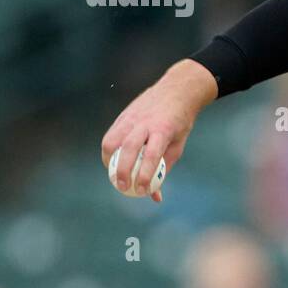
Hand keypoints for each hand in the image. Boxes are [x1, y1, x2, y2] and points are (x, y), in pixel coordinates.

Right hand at [100, 60, 216, 201]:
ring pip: (112, 141)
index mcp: (163, 130)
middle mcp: (145, 123)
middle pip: (128, 149)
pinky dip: (108, 152)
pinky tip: (112, 162)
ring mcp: (131, 118)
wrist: (176, 91)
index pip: (152, 155)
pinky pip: (110, 136)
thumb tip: (154, 196)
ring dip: (109, 161)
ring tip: (114, 175)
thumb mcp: (178, 145)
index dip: (145, 175)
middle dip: (123, 171)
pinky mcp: (122, 116)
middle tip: (123, 188)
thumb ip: (164, 168)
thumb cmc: (179, 123)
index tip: (142, 190)